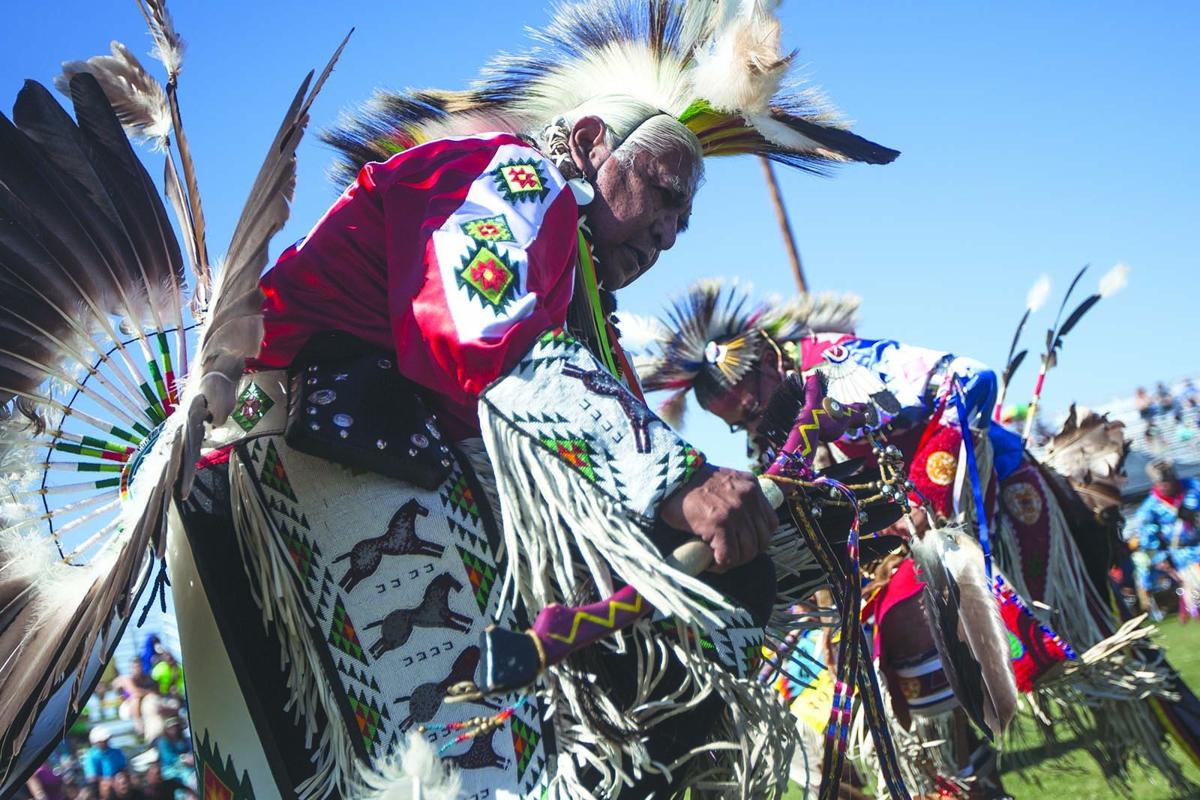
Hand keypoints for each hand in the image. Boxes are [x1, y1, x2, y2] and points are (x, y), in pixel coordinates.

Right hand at [658, 465, 776, 570]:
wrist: (671, 479)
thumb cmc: (693, 484)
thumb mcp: (727, 482)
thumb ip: (740, 497)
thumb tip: (746, 526)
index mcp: (752, 487)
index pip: (771, 523)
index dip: (758, 538)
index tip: (742, 543)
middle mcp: (748, 498)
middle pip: (762, 540)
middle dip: (746, 552)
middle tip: (730, 555)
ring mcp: (735, 512)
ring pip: (747, 551)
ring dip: (733, 560)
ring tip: (719, 559)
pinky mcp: (719, 524)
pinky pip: (728, 556)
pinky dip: (720, 565)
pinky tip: (710, 563)